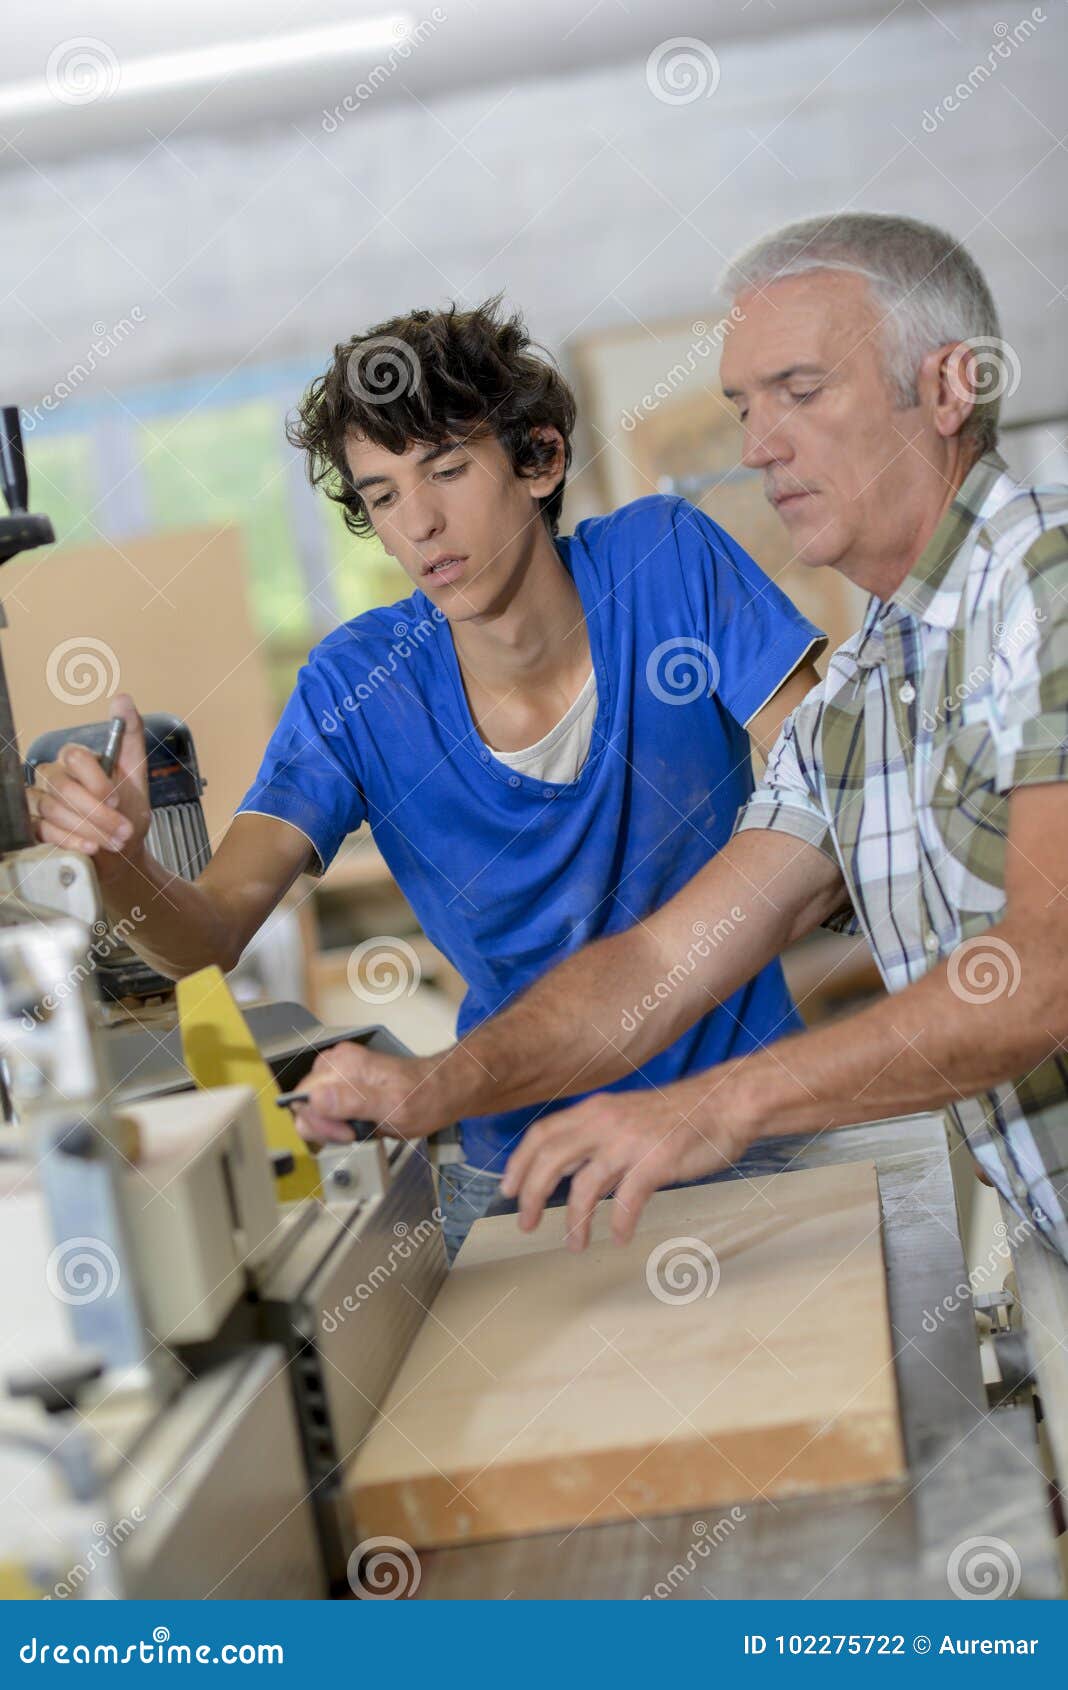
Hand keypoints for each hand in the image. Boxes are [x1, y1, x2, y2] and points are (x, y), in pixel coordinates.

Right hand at [27, 693, 151, 876]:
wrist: (123, 848)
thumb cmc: (127, 809)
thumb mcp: (136, 770)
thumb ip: (130, 733)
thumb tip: (121, 698)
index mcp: (75, 758)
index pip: (74, 757)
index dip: (98, 781)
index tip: (119, 798)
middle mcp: (53, 776)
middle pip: (63, 787)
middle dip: (98, 813)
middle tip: (123, 830)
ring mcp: (41, 801)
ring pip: (53, 810)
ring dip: (90, 829)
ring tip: (115, 841)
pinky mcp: (36, 827)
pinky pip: (43, 831)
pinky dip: (70, 840)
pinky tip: (91, 847)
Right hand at [292, 1041, 455, 1144]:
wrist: (442, 1091)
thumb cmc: (425, 1096)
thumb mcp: (393, 1106)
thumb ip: (354, 1102)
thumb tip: (316, 1098)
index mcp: (344, 1064)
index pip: (304, 1098)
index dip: (321, 1123)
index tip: (348, 1134)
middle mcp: (337, 1064)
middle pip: (305, 1104)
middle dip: (326, 1127)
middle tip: (356, 1133)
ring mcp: (339, 1074)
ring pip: (312, 1110)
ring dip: (332, 1128)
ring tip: (360, 1128)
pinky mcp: (343, 1085)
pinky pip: (324, 1110)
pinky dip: (337, 1124)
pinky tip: (358, 1125)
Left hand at [499, 1070, 755, 1250]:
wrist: (725, 1103)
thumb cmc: (679, 1114)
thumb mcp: (627, 1114)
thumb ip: (598, 1136)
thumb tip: (571, 1166)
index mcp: (596, 1111)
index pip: (542, 1134)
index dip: (520, 1164)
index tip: (508, 1190)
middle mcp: (606, 1123)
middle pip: (551, 1160)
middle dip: (533, 1196)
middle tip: (526, 1224)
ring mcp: (630, 1142)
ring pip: (585, 1187)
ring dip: (576, 1222)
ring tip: (575, 1245)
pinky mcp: (656, 1162)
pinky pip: (627, 1201)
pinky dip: (620, 1224)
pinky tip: (621, 1237)